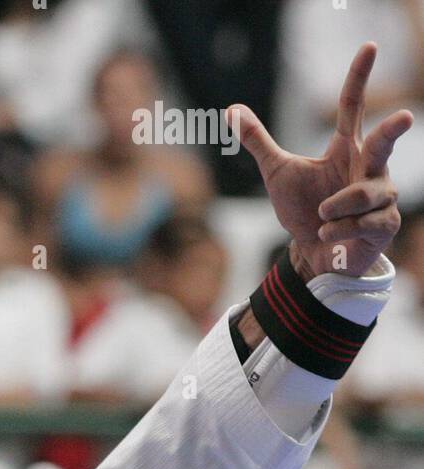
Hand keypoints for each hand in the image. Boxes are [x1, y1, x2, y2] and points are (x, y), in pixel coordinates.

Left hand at [230, 43, 411, 277]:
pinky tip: (330, 234)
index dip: (358, 77)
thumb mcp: (277, 173)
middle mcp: (371, 166)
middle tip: (404, 116)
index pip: (352, 106)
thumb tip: (230, 110)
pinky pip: (361, 223)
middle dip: (393, 131)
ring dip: (334, 210)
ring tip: (323, 217)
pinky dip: (337, 231)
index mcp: (347, 147)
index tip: (368, 47)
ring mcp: (383, 195)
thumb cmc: (303, 210)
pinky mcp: (386, 223)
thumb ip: (258, 141)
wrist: (314, 254)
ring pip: (361, 195)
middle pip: (384, 142)